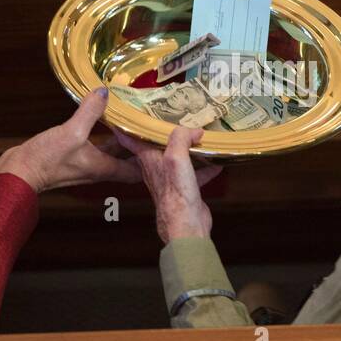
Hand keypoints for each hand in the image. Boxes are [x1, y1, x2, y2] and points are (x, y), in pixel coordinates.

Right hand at [0, 88, 142, 193]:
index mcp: (104, 167)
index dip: (151, 159)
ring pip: (112, 152)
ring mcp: (86, 163)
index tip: (161, 143)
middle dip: (141, 146)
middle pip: (128, 160)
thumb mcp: (71, 132)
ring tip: (134, 120)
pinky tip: (105, 120)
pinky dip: (105, 135)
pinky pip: (97, 146)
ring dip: (123, 139)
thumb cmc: (45, 160)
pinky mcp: (74, 157)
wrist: (18, 173)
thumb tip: (104, 92)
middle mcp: (98, 168)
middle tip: (152, 128)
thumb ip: (90, 112)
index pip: (137, 170)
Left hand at [112, 125, 221, 242]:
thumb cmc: (176, 194)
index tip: (124, 114)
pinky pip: (194, 172)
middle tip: (168, 117)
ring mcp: (171, 179)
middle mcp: (157, 168)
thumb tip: (193, 129)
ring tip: (199, 136)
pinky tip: (217, 162)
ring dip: (186, 147)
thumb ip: (180, 138)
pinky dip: (204, 166)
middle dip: (161, 133)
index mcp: (149, 159)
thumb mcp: (176, 158)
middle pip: (156, 146)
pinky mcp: (185, 189)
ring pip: (177, 157)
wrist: (186, 225)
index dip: (127, 126)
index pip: (131, 139)